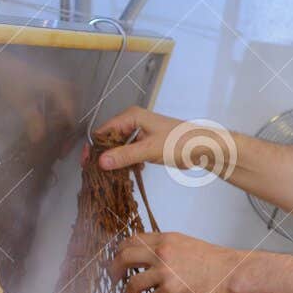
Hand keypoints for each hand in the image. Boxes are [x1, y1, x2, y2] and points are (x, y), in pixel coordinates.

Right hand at [90, 107, 235, 177]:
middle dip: (105, 155)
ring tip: (111, 175)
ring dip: (117, 160)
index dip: (94, 147)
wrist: (205, 147)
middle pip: (110, 139)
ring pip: (121, 148)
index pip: (103, 131)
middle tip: (98, 173)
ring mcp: (141, 133)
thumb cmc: (180, 143)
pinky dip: (129, 162)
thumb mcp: (149, 149)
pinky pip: (131, 153)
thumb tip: (100, 161)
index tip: (87, 163)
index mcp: (131, 116)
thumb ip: (125, 155)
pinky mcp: (148, 144)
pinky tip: (131, 172)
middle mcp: (134, 122)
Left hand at [110, 232, 242, 292]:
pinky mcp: (171, 291)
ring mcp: (166, 272)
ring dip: (126, 291)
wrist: (231, 273)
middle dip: (114, 268)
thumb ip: (167, 247)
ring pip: (132, 282)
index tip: (118, 258)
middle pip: (124, 257)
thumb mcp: (187, 244)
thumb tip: (151, 257)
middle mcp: (162, 253)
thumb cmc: (215, 261)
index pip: (132, 240)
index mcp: (166, 239)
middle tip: (114, 277)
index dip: (120, 250)